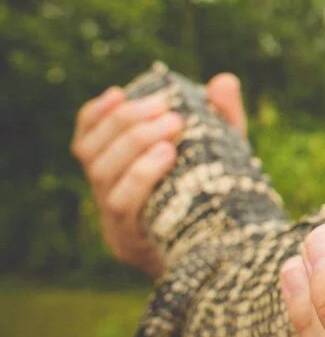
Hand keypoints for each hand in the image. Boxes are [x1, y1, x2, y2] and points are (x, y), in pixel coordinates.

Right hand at [70, 73, 245, 277]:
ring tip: (172, 127)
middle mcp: (106, 193)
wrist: (226, 255)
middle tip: (167, 109)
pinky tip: (167, 155)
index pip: (87, 139)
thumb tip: (223, 81)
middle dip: (127, 122)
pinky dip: (140, 174)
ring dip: (134, 143)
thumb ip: (222, 118)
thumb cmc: (216, 196)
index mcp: (117, 171)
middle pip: (92, 151)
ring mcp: (114, 218)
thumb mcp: (222, 154)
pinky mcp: (129, 239)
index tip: (119, 93)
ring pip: (102, 173)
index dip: (95, 115)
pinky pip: (121, 203)